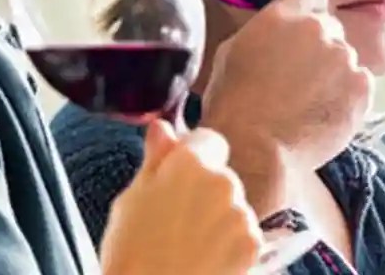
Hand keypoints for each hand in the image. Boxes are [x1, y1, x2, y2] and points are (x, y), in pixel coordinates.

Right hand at [102, 121, 260, 274]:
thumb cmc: (130, 252)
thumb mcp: (132, 199)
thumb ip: (155, 159)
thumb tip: (162, 126)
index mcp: (189, 163)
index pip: (209, 141)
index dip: (194, 159)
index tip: (179, 181)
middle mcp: (222, 181)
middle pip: (221, 176)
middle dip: (206, 192)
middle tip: (178, 222)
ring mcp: (241, 213)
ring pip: (233, 206)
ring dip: (220, 219)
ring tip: (190, 245)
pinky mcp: (253, 244)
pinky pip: (245, 234)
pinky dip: (232, 245)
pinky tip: (207, 259)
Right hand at [200, 0, 373, 212]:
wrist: (255, 149)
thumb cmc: (233, 106)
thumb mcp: (232, 53)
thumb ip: (263, 32)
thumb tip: (275, 33)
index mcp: (283, 15)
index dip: (307, 12)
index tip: (301, 32)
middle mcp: (318, 29)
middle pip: (329, 28)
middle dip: (319, 48)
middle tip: (301, 78)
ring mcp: (344, 58)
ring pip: (345, 59)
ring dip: (334, 75)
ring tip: (310, 104)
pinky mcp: (362, 88)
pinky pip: (359, 85)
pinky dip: (347, 98)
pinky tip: (324, 115)